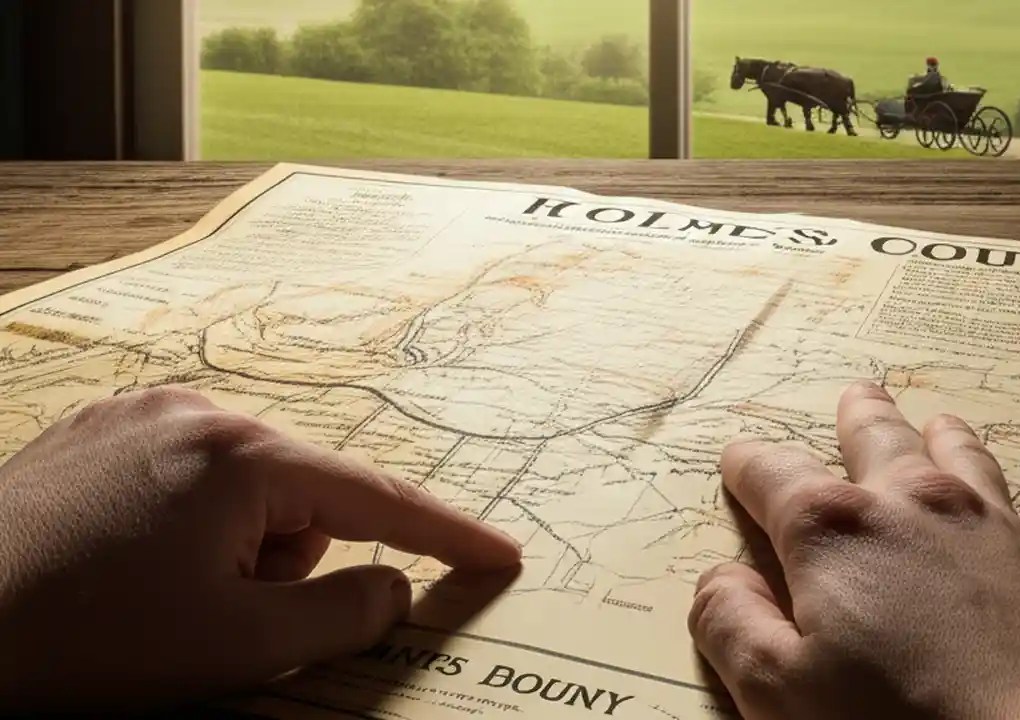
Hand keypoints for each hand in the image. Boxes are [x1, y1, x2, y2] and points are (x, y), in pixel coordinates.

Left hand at [0, 386, 520, 713]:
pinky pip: (187, 476)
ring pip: (245, 488)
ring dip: (238, 546)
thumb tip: (392, 587)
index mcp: (242, 456)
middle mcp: (197, 413)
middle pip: (304, 494)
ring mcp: (140, 414)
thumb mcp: (235, 646)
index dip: (447, 534)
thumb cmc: (84, 639)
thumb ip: (342, 614)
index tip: (500, 554)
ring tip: (166, 592)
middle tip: (226, 614)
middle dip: (291, 560)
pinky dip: (191, 525)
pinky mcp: (96, 432)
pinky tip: (134, 564)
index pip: (377, 499)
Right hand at [689, 381, 1019, 719]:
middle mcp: (918, 508)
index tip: (738, 458)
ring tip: (938, 424)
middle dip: (859, 418)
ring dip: (945, 440)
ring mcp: (1002, 532)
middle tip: (856, 397)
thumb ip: (734, 627)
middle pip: (879, 440)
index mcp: (835, 533)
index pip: (774, 476)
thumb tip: (720, 580)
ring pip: (967, 459)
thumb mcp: (780, 694)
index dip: (748, 465)